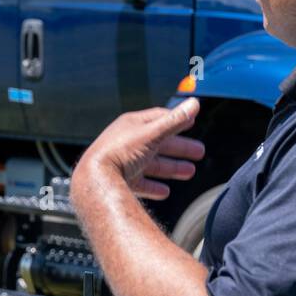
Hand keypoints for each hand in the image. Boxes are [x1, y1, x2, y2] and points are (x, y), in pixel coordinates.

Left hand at [74, 98, 205, 200]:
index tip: (192, 123)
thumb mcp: (152, 134)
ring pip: (151, 164)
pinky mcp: (119, 181)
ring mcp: (122, 163)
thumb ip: (174, 121)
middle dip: (179, 148)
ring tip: (190, 172)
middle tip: (200, 152)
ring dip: (171, 168)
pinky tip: (165, 192)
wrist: (95, 179)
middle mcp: (125, 142)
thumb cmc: (121, 152)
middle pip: (158, 143)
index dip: (176, 120)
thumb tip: (195, 103)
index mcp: (131, 126)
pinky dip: (153, 186)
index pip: (157, 118)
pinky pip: (140, 183)